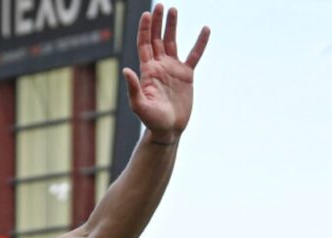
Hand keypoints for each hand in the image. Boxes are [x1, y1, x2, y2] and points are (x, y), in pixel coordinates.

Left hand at [124, 5, 209, 144]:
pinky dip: (200, 43)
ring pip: (172, 42)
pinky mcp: (186, 75)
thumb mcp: (140, 106)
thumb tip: (126, 70)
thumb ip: (133, 88)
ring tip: (173, 10)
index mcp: (148, 70)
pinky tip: (205, 29)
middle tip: (160, 5)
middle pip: (157, 38)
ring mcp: (173, 69)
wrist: (168, 130)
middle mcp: (159, 66)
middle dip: (158, 22)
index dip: (145, 29)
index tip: (147, 14)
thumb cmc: (151, 121)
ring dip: (172, 26)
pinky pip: (194, 55)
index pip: (145, 44)